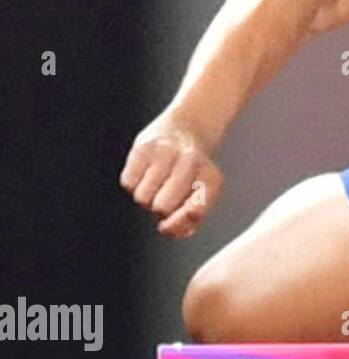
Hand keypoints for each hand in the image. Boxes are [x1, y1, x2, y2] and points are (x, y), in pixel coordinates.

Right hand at [120, 113, 223, 236]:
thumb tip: (173, 230)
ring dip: (146, 197)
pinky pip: (128, 183)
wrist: (184, 128)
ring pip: (142, 197)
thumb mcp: (202, 192)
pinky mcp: (143, 147)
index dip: (179, 223)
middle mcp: (190, 162)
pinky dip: (134, 184)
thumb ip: (190, 218)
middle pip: (162, 207)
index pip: (195, 211)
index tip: (168, 224)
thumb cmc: (193, 170)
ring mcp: (166, 152)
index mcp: (210, 177)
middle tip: (165, 196)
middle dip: (160, 209)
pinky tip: (146, 173)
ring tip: (157, 183)